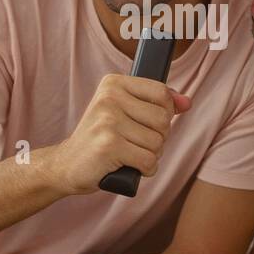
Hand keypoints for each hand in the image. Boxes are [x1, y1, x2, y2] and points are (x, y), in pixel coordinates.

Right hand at [49, 73, 191, 195]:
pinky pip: (148, 160)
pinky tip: (128, 166)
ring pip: (157, 142)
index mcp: (113, 83)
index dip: (164, 113)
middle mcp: (109, 97)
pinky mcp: (109, 146)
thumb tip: (187, 102)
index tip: (146, 123)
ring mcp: (108, 121)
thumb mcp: (125, 112)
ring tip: (128, 154)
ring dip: (149, 155)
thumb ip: (157, 104)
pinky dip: (144, 169)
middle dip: (157, 138)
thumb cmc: (100, 138)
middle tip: (134, 142)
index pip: (162, 93)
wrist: (66, 165)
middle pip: (163, 119)